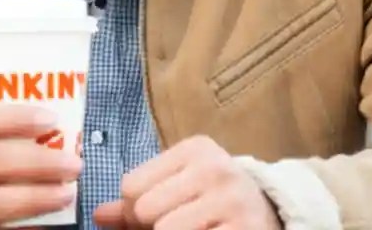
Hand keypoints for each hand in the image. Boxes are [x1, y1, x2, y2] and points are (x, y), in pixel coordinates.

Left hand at [93, 135, 281, 229]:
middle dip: (150, 227)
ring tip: (191, 229)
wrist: (273, 211)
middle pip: (144, 211)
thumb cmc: (214, 197)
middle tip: (171, 225)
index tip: (154, 213)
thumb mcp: (179, 186)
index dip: (133, 209)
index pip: (131, 185)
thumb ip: (136, 200)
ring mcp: (231, 201)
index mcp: (195, 150)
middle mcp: (214, 169)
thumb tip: (98, 215)